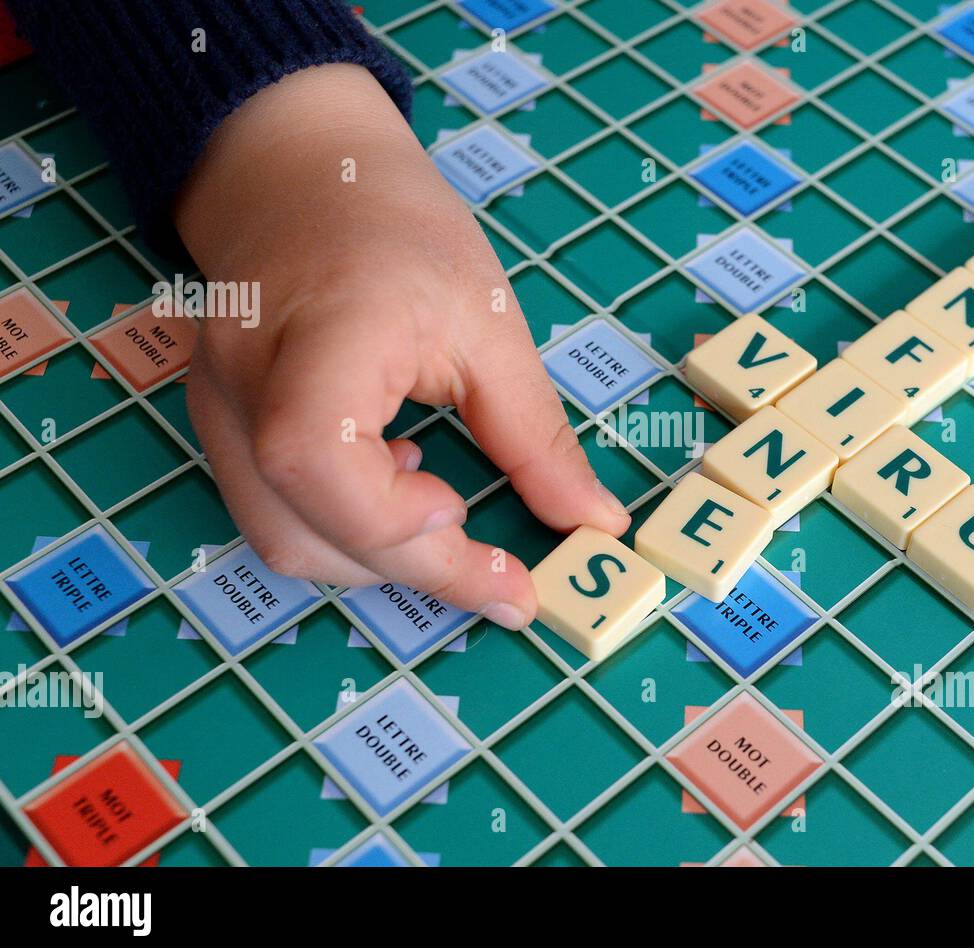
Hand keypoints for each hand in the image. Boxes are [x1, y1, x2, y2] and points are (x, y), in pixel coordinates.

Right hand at [173, 64, 629, 629]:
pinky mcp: (217, 426)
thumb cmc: (403, 236)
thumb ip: (537, 436)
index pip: (314, 456)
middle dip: (413, 565)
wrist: (304, 179)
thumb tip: (595, 525)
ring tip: (439, 500)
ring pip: (281, 539)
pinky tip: (392, 477)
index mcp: (319, 330)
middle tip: (503, 578)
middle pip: (302, 523)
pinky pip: (274, 515)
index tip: (468, 518)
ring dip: (375, 558)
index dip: (390, 518)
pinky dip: (342, 531)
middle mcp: (243, 377)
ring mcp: (215, 405)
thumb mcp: (491, 325)